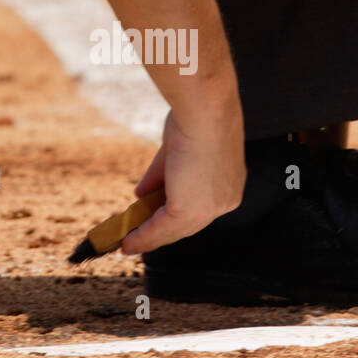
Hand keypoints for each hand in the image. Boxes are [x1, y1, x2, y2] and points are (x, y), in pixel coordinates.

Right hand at [119, 107, 245, 254]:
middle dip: (161, 232)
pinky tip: (128, 242)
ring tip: (128, 244)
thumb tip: (141, 194)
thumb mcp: (175, 151)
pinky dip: (142, 237)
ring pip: (174, 230)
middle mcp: (226, 200)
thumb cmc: (196, 118)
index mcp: (229, 182)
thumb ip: (161, 177)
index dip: (176, 214)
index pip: (200, 204)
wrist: (205, 113)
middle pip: (189, 224)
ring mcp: (210, 208)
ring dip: (148, 239)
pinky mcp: (190, 211)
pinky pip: (160, 229)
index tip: (155, 218)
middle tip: (138, 236)